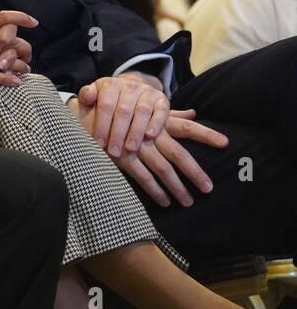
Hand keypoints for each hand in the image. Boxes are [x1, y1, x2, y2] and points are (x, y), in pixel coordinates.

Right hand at [0, 3, 35, 86]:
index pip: (1, 17)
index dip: (20, 19)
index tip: (33, 23)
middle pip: (9, 40)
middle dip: (23, 49)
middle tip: (28, 56)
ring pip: (4, 58)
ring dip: (19, 66)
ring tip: (26, 70)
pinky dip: (7, 79)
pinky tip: (16, 82)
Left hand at [76, 74, 169, 157]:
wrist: (133, 88)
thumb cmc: (110, 97)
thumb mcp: (96, 93)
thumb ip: (87, 95)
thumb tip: (86, 97)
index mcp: (111, 85)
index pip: (106, 105)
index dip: (102, 125)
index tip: (99, 142)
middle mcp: (130, 86)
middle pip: (123, 111)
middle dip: (118, 133)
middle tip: (114, 151)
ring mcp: (147, 92)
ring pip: (142, 112)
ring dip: (136, 132)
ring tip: (130, 149)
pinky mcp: (162, 100)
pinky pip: (161, 111)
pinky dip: (156, 123)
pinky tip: (150, 136)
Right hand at [78, 107, 224, 206]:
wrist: (84, 111)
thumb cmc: (115, 109)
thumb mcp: (142, 107)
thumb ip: (168, 114)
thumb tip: (193, 114)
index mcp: (156, 119)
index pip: (185, 127)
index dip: (205, 134)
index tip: (224, 143)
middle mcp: (149, 133)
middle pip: (178, 154)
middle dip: (194, 172)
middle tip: (208, 188)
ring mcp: (136, 146)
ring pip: (162, 169)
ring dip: (176, 187)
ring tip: (188, 201)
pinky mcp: (122, 158)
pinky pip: (142, 177)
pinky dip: (155, 190)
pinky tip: (164, 201)